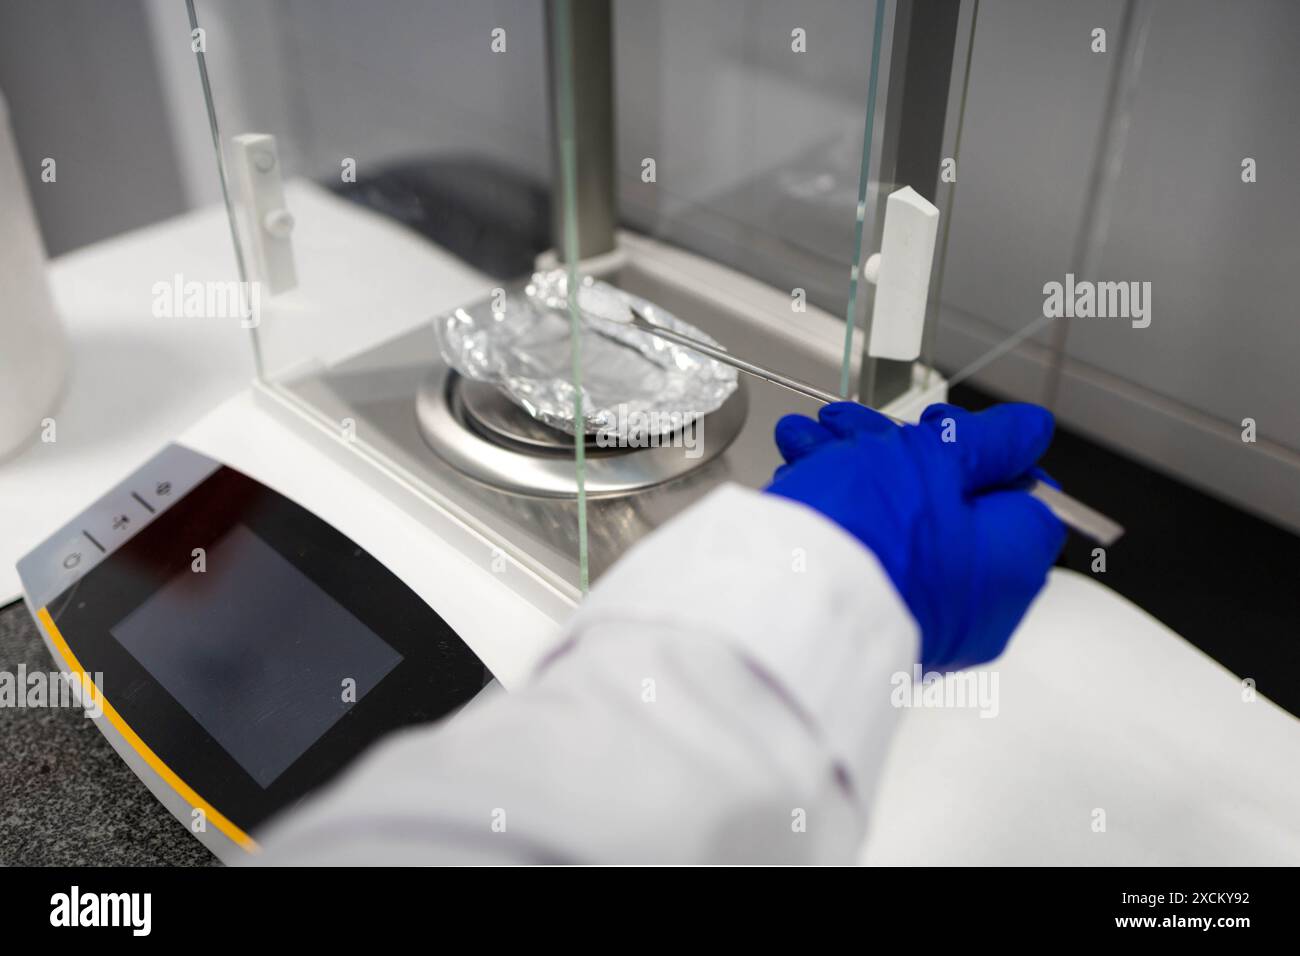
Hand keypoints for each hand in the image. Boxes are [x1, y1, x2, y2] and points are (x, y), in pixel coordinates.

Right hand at [766, 401, 1065, 668]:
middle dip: (898, 452)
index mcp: (1010, 567)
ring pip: (898, 523)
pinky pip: (866, 554)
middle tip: (859, 427)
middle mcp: (972, 606)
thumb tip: (1029, 432)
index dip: (989, 452)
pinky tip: (802, 473)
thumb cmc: (868, 535)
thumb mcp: (934, 460)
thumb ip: (987, 442)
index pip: (1027, 499)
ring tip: (809, 440)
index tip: (947, 430)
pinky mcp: (866, 619)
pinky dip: (839, 510)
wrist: (780, 602)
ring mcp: (917, 617)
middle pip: (951, 505)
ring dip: (855, 470)